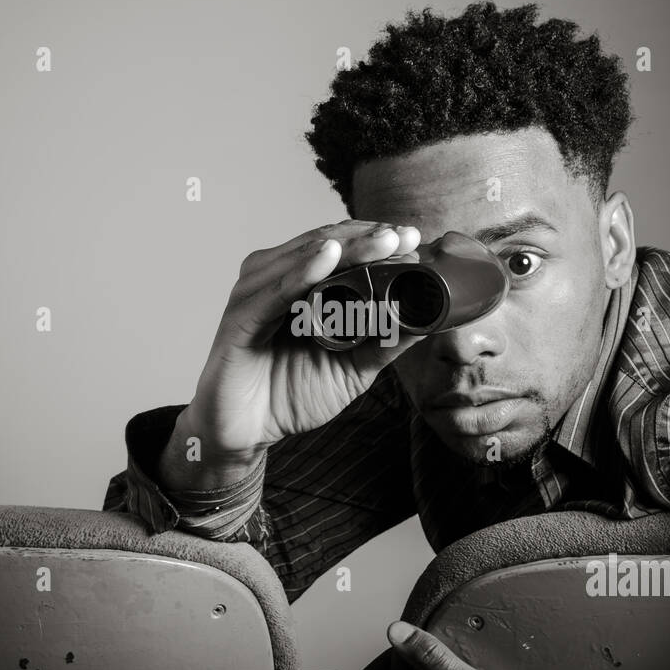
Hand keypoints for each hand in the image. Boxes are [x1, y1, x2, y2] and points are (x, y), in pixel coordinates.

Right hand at [162, 221, 427, 489]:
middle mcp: (277, 279)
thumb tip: (429, 319)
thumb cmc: (289, 394)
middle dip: (369, 237)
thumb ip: (384, 342)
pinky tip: (328, 257)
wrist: (244, 433)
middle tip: (406, 236)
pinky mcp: (240, 317)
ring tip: (383, 241)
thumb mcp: (352, 369)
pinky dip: (302, 271)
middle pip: (326, 244)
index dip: (377, 240)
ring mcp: (256, 293)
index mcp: (302, 284)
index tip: (415, 239)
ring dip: (346, 247)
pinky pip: (274, 290)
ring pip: (305, 258)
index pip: (342, 248)